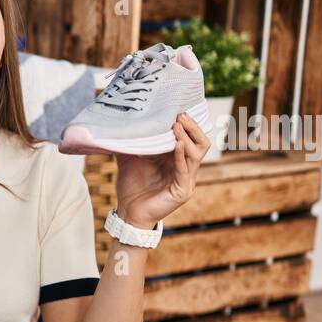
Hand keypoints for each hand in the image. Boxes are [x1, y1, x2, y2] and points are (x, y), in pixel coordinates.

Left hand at [113, 111, 210, 226]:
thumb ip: (131, 142)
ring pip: (197, 154)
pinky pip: (185, 170)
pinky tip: (176, 143)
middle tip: (181, 114)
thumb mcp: (130, 159)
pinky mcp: (182, 191)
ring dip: (187, 138)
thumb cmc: (132, 187)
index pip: (193, 139)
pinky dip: (181, 155)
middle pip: (201, 144)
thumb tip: (119, 123)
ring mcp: (186, 181)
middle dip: (193, 128)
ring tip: (177, 125)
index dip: (188, 124)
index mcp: (177, 161)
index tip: (178, 108)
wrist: (127, 213)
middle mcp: (186, 170)